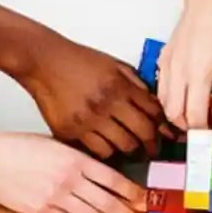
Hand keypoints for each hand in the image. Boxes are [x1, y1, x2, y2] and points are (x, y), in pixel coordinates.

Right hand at [0, 131, 145, 212]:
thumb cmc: (17, 148)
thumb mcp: (55, 143)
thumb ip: (78, 156)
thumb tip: (101, 168)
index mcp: (75, 158)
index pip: (114, 179)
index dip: (132, 193)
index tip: (144, 200)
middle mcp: (69, 178)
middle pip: (108, 201)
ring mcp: (55, 197)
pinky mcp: (42, 211)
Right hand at [19, 37, 164, 157]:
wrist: (44, 61)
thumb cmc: (77, 61)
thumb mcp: (114, 64)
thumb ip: (135, 84)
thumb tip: (154, 104)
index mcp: (120, 86)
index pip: (153, 112)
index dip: (164, 127)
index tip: (168, 135)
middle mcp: (106, 104)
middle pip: (142, 134)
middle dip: (152, 145)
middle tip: (152, 149)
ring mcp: (88, 120)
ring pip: (122, 147)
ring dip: (129, 149)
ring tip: (129, 147)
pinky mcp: (70, 131)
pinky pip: (97, 151)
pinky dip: (106, 151)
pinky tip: (107, 146)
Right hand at [159, 0, 211, 129]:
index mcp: (199, 72)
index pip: (193, 117)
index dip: (204, 130)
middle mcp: (178, 71)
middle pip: (174, 116)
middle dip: (190, 124)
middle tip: (208, 118)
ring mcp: (168, 64)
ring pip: (165, 104)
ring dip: (180, 111)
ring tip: (201, 103)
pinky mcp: (165, 58)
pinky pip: (163, 88)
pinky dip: (173, 97)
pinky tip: (191, 89)